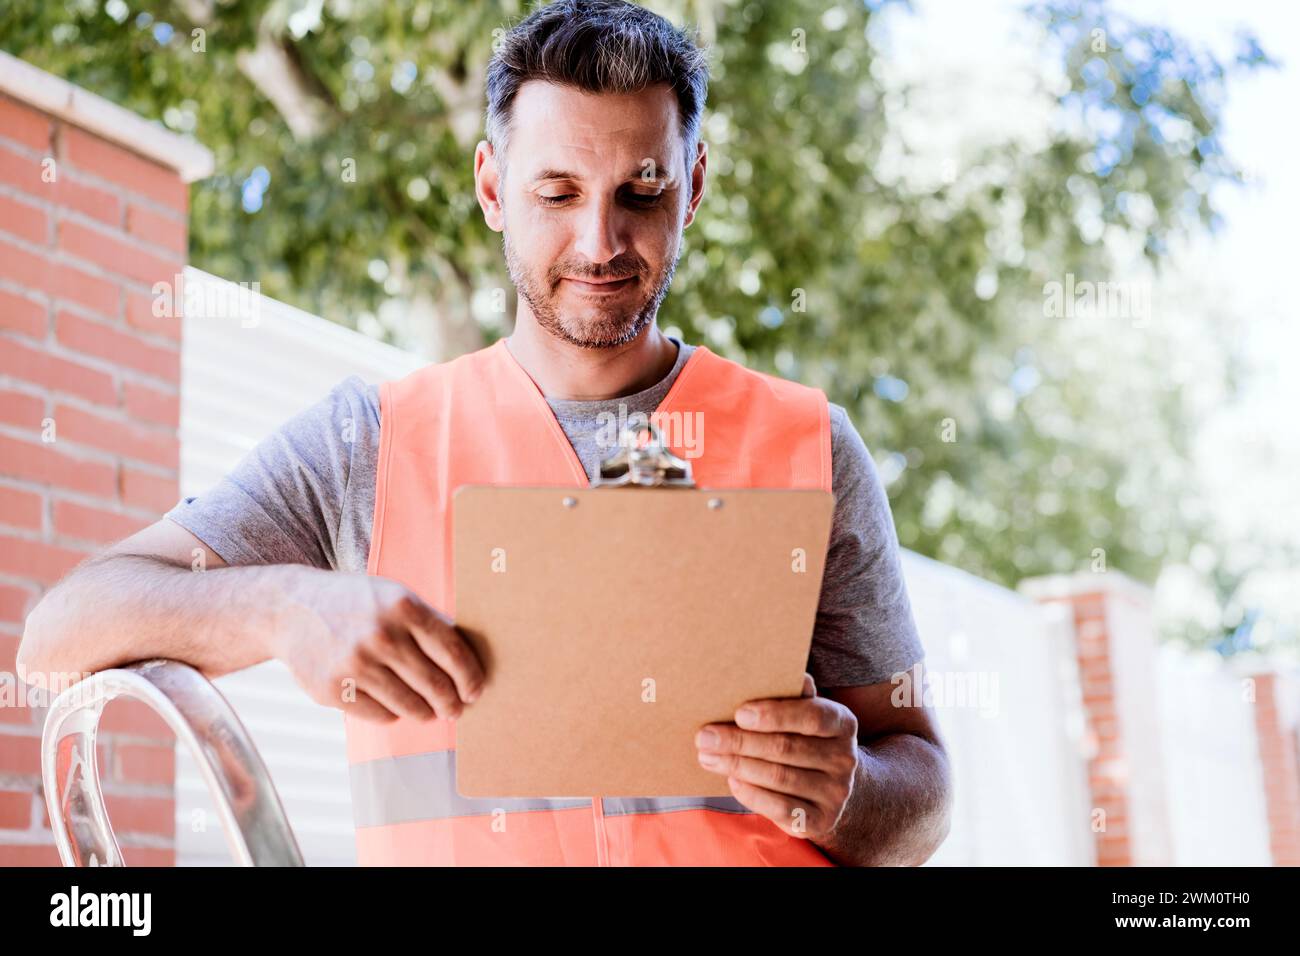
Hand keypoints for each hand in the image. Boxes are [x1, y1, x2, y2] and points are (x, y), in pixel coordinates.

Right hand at [270, 568, 484, 723]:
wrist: (290, 608)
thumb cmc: (354, 603)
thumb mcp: (393, 596)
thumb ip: (429, 622)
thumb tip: (469, 657)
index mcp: (403, 606)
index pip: (451, 652)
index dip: (470, 678)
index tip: (475, 692)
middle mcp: (381, 635)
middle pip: (434, 684)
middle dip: (452, 703)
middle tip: (456, 710)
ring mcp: (354, 664)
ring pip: (409, 705)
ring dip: (424, 712)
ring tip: (428, 711)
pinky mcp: (333, 689)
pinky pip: (381, 715)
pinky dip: (392, 713)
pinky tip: (393, 704)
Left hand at [695, 673, 858, 839]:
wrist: (833, 787)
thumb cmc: (807, 739)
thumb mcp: (807, 712)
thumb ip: (792, 695)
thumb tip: (773, 671)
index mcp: (842, 722)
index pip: (812, 716)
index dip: (775, 714)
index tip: (739, 713)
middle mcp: (845, 758)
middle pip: (786, 748)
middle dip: (740, 742)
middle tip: (705, 736)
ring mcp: (835, 793)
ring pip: (779, 777)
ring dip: (737, 766)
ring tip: (707, 756)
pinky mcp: (820, 821)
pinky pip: (779, 807)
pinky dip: (751, 793)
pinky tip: (732, 780)